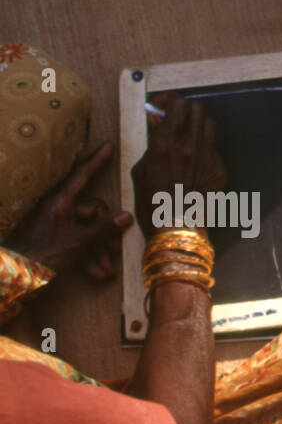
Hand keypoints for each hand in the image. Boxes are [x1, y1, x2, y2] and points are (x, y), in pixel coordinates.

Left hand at [5, 142, 133, 277]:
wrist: (14, 277)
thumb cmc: (39, 256)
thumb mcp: (75, 243)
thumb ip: (102, 230)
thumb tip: (126, 216)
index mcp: (59, 203)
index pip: (81, 175)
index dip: (96, 161)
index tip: (108, 146)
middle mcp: (58, 210)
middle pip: (93, 212)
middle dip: (106, 234)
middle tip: (114, 251)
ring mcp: (56, 226)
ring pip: (88, 232)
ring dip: (99, 252)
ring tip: (106, 271)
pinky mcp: (55, 241)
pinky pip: (79, 244)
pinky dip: (89, 259)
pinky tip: (96, 275)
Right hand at [129, 93, 227, 233]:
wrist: (176, 228)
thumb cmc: (152, 201)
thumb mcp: (140, 167)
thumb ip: (151, 141)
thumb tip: (157, 120)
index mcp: (166, 144)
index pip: (179, 104)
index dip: (171, 100)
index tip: (163, 105)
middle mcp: (190, 147)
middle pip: (198, 109)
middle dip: (186, 108)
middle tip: (176, 117)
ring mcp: (208, 158)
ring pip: (209, 126)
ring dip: (197, 124)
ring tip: (186, 135)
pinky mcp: (219, 170)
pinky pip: (213, 149)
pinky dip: (203, 148)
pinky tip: (194, 161)